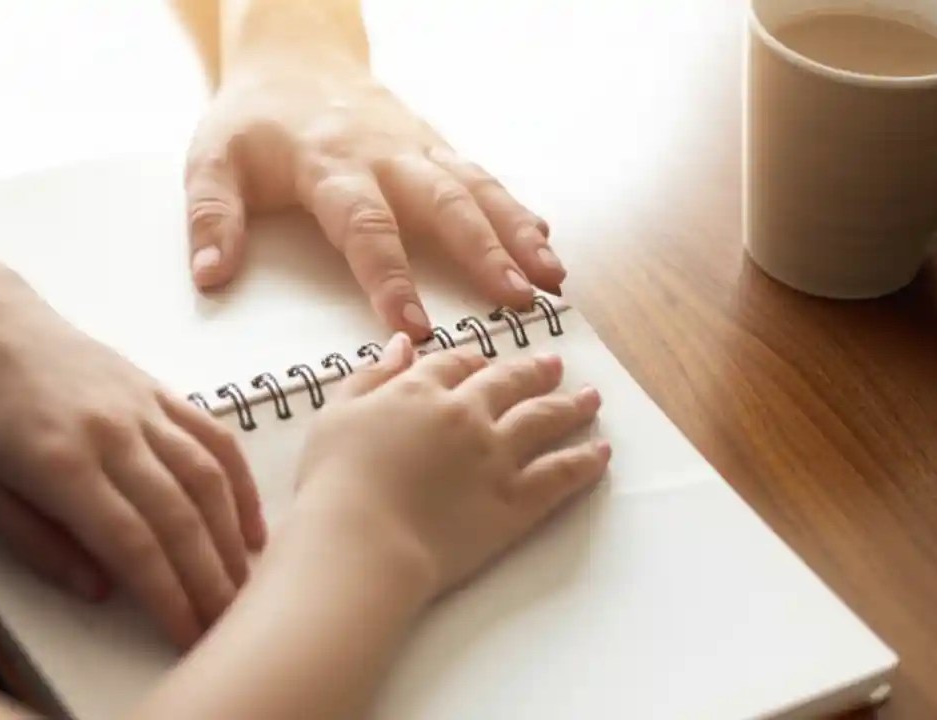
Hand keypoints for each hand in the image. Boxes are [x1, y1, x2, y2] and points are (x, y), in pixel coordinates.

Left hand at [0, 291, 264, 646]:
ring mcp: (144, 408)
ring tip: (245, 584)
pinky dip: (240, 483)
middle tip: (230, 622)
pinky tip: (250, 525)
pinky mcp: (162, 392)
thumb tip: (101, 590)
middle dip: (209, 579)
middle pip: (178, 516)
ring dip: (231, 537)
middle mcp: (112, 433)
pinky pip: (215, 437)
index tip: (187, 634)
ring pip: (207, 477)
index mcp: (60, 462)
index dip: (165, 594)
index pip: (130, 541)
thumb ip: (37, 543)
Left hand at [184, 58, 565, 338]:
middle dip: (484, 252)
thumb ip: (211, 217)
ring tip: (552, 277)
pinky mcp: (435, 145)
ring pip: (476, 188)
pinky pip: (483, 175)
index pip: (365, 227)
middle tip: (518, 298)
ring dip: (516, 233)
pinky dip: (516, 208)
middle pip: (442, 204)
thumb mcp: (210, 162)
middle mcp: (384, 156)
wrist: (293, 56)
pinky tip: (546, 239)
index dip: (391, 279)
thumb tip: (211, 276)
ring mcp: (417, 148)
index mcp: (328, 165)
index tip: (414, 329)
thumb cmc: (252, 122)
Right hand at [292, 334, 607, 596]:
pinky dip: (585, 461)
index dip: (475, 360)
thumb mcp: (336, 415)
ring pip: (544, 420)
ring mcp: (497, 457)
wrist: (362, 542)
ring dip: (571, 405)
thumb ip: (369, 377)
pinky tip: (601, 452)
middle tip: (555, 365)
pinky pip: (561, 475)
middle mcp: (467, 414)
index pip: (456, 363)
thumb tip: (401, 344)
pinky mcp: (516, 502)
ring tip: (592, 397)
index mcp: (420, 390)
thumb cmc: (335, 482)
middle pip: (509, 383)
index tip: (488, 360)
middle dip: (535, 371)